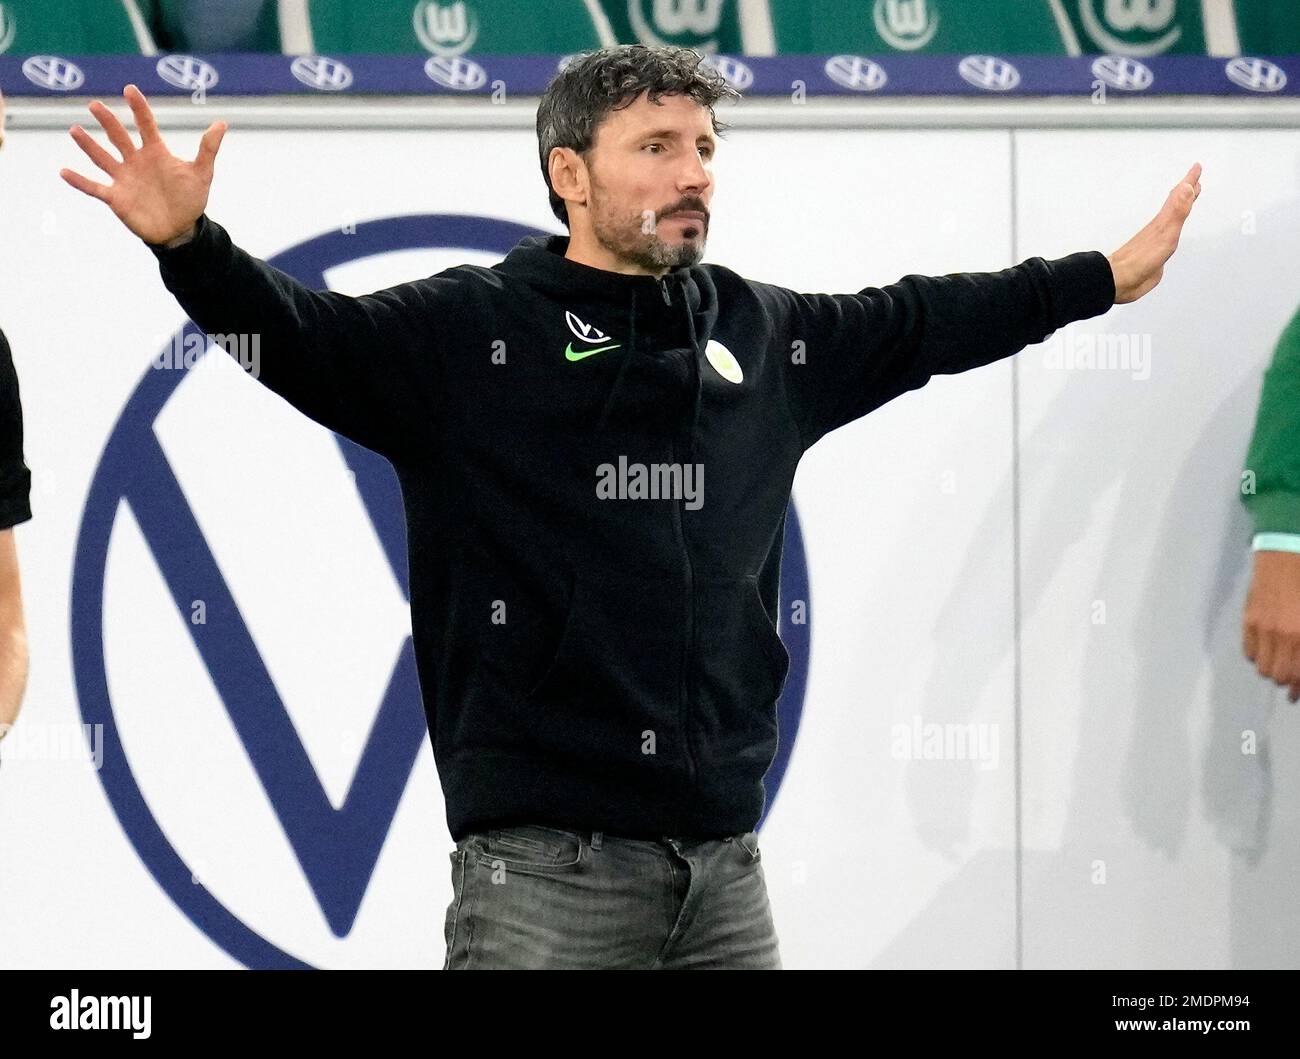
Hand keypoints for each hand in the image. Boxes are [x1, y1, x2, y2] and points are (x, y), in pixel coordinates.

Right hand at [59, 83, 226, 245]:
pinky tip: (64, 171)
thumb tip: (221, 123)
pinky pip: (94, 188)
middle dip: (107, 121)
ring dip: (88, 145)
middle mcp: (136, 161)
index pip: (145, 124)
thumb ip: (208, 149)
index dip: (138, 108)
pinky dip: (79, 181)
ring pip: (102, 158)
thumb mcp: (202, 173)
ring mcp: (124, 178)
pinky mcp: (116, 198)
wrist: (181, 229)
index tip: (129, 89)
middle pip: (118, 137)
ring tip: (75, 130)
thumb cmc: (190, 199)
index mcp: (155, 152)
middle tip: (95, 105)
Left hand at [1107, 163, 1200, 303]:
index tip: (1196, 167)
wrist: (1121, 280)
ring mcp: (1157, 238)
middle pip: (1176, 202)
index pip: (1179, 195)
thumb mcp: (1165, 233)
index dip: (1189, 180)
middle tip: (1193, 178)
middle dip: (1186, 189)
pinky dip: (1173, 226)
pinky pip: (1169, 233)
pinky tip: (1173, 228)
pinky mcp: (1156, 252)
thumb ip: (1177, 211)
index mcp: (1163, 220)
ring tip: (1187, 196)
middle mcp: (1160, 226)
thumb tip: (1187, 187)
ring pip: (1172, 216)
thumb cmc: (1140, 259)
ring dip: (1181, 205)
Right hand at [1243, 549, 1299, 701]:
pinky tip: (1266, 649)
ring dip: (1271, 670)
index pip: (1298, 674)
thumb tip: (1298, 665)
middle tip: (1291, 677)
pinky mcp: (1249, 620)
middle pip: (1279, 676)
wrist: (1288, 555)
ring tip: (1278, 663)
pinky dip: (1257, 656)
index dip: (1298, 689)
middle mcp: (1284, 636)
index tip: (1296, 695)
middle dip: (1287, 680)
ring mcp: (1264, 628)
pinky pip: (1249, 652)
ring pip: (1262, 668)